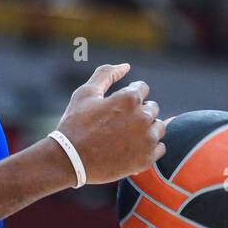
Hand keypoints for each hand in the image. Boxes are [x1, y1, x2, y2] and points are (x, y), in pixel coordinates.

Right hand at [55, 63, 165, 184]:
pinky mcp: (146, 159)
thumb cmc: (75, 124)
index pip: (142, 89)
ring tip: (125, 137)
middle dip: (138, 113)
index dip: (127, 97)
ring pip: (158, 128)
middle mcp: (143, 117)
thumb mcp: (86, 93)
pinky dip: (148, 148)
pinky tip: (130, 150)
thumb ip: (106, 74)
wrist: (68, 161)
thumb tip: (126, 66)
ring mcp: (146, 140)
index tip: (115, 109)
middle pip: (152, 108)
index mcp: (129, 98)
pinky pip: (159, 149)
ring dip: (146, 130)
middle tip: (117, 125)